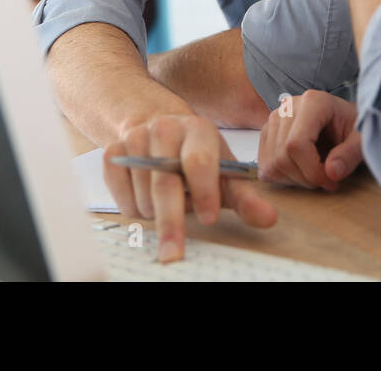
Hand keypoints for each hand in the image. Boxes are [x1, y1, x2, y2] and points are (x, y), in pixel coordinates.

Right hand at [103, 114, 276, 261]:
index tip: (208, 218)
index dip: (203, 191)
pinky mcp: (112, 151)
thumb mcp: (226, 172)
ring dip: (155, 213)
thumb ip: (246, 198)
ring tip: (170, 200)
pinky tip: (145, 197)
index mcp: (198, 130)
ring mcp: (135, 138)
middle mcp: (164, 128)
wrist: (160, 128)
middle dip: (171, 222)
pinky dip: (132, 207)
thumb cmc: (199, 157)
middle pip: (165, 183)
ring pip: (142, 194)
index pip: (198, 161)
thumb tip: (268, 219)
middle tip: (174, 253)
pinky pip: (119, 194)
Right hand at [258, 90, 362, 190]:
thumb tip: (331, 173)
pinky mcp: (267, 133)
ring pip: (272, 164)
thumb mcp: (361, 140)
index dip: (312, 171)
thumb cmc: (353, 127)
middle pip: (283, 156)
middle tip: (327, 181)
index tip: (331, 181)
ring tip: (316, 175)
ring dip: (295, 180)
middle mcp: (288, 107)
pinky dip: (283, 178)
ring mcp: (274, 119)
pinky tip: (302, 172)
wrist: (343, 120)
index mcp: (313, 102)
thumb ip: (350, 155)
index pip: (297, 144)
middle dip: (306, 179)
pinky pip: (265, 166)